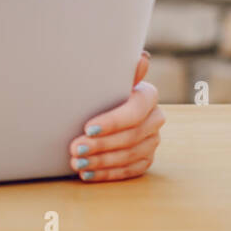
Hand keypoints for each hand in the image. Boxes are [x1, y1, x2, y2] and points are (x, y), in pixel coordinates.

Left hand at [68, 51, 164, 182]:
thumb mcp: (104, 79)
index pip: (135, 111)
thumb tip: (142, 57)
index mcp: (147, 96)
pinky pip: (130, 171)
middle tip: (75, 148)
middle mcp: (155, 119)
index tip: (87, 128)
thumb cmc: (97, 90)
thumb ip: (122, 71)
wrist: (96, 109)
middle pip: (131, 136)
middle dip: (101, 145)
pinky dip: (107, 174)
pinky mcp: (146, 159)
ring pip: (131, 155)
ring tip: (76, 162)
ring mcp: (152, 140)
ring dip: (101, 161)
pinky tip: (87, 173)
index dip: (113, 122)